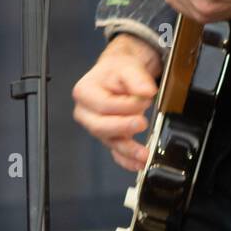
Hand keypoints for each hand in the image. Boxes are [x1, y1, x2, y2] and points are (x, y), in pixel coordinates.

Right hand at [72, 34, 159, 171]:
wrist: (120, 74)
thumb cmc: (118, 70)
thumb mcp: (128, 66)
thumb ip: (137, 79)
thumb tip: (146, 92)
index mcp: (84, 92)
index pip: (104, 105)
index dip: (125, 105)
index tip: (145, 99)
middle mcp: (86, 113)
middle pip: (100, 126)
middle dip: (122, 127)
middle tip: (142, 123)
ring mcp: (96, 127)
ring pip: (109, 141)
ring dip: (127, 149)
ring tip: (144, 154)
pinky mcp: (109, 137)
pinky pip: (115, 152)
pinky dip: (127, 160)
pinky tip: (138, 164)